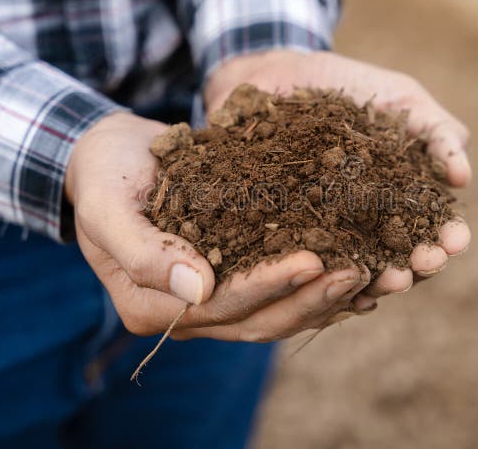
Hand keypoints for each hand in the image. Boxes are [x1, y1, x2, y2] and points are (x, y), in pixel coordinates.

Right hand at [66, 112, 368, 339]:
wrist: (112, 157)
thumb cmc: (105, 175)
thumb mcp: (107, 204)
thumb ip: (143, 251)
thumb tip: (197, 289)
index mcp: (151, 306)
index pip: (221, 306)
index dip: (269, 287)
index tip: (314, 259)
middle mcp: (186, 313)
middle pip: (260, 320)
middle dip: (311, 298)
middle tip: (359, 271)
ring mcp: (212, 300)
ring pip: (279, 312)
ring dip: (325, 298)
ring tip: (372, 273)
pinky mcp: (234, 275)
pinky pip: (283, 291)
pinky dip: (320, 286)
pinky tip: (360, 273)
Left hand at [206, 50, 471, 314]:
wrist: (283, 73)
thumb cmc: (352, 85)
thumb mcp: (404, 99)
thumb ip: (438, 133)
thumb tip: (463, 178)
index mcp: (405, 195)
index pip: (434, 227)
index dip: (448, 237)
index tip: (455, 242)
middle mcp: (371, 221)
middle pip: (402, 256)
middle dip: (419, 265)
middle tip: (425, 264)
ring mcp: (331, 229)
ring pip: (360, 266)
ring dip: (380, 279)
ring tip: (390, 279)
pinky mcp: (290, 230)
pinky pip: (307, 260)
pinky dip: (325, 277)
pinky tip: (337, 286)